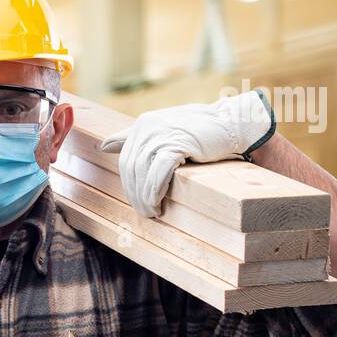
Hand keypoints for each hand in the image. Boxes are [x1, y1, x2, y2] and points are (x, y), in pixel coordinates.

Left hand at [98, 89, 274, 217]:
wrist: (233, 123)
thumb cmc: (200, 131)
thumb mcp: (163, 130)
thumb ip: (132, 137)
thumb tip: (102, 146)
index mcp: (142, 125)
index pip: (126, 161)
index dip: (129, 185)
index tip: (137, 201)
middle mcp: (147, 127)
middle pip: (131, 169)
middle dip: (135, 194)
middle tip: (145, 213)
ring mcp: (161, 133)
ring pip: (142, 173)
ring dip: (145, 197)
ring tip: (153, 213)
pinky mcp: (178, 143)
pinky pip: (159, 173)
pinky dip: (156, 191)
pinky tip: (159, 203)